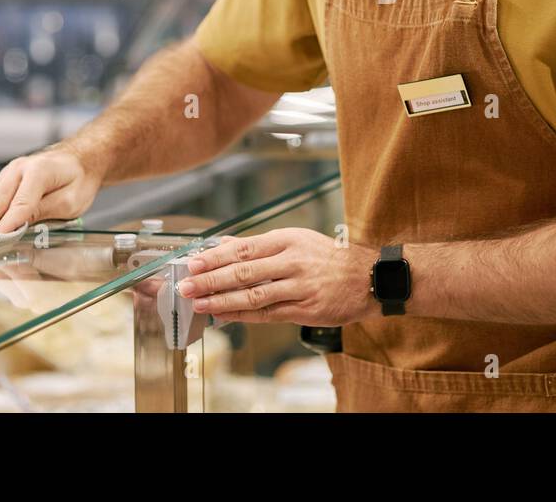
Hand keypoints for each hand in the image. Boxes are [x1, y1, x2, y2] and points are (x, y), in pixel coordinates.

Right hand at [0, 143, 100, 233]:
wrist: (80, 159)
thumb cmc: (78, 179)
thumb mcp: (72, 200)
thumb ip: (45, 211)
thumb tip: (18, 226)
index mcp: (39, 171)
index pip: (20, 204)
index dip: (7, 226)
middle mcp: (19, 169)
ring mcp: (9, 175)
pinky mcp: (5, 182)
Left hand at [176, 228, 380, 325]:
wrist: (368, 277)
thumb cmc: (329, 258)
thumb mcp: (297, 240)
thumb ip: (261, 246)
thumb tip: (225, 245)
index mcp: (288, 240)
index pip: (244, 248)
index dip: (215, 257)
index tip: (193, 263)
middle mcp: (292, 262)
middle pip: (244, 272)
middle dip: (211, 280)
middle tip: (186, 285)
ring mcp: (299, 287)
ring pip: (253, 295)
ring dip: (222, 300)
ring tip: (199, 303)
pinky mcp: (305, 309)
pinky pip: (268, 314)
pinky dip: (243, 316)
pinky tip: (225, 316)